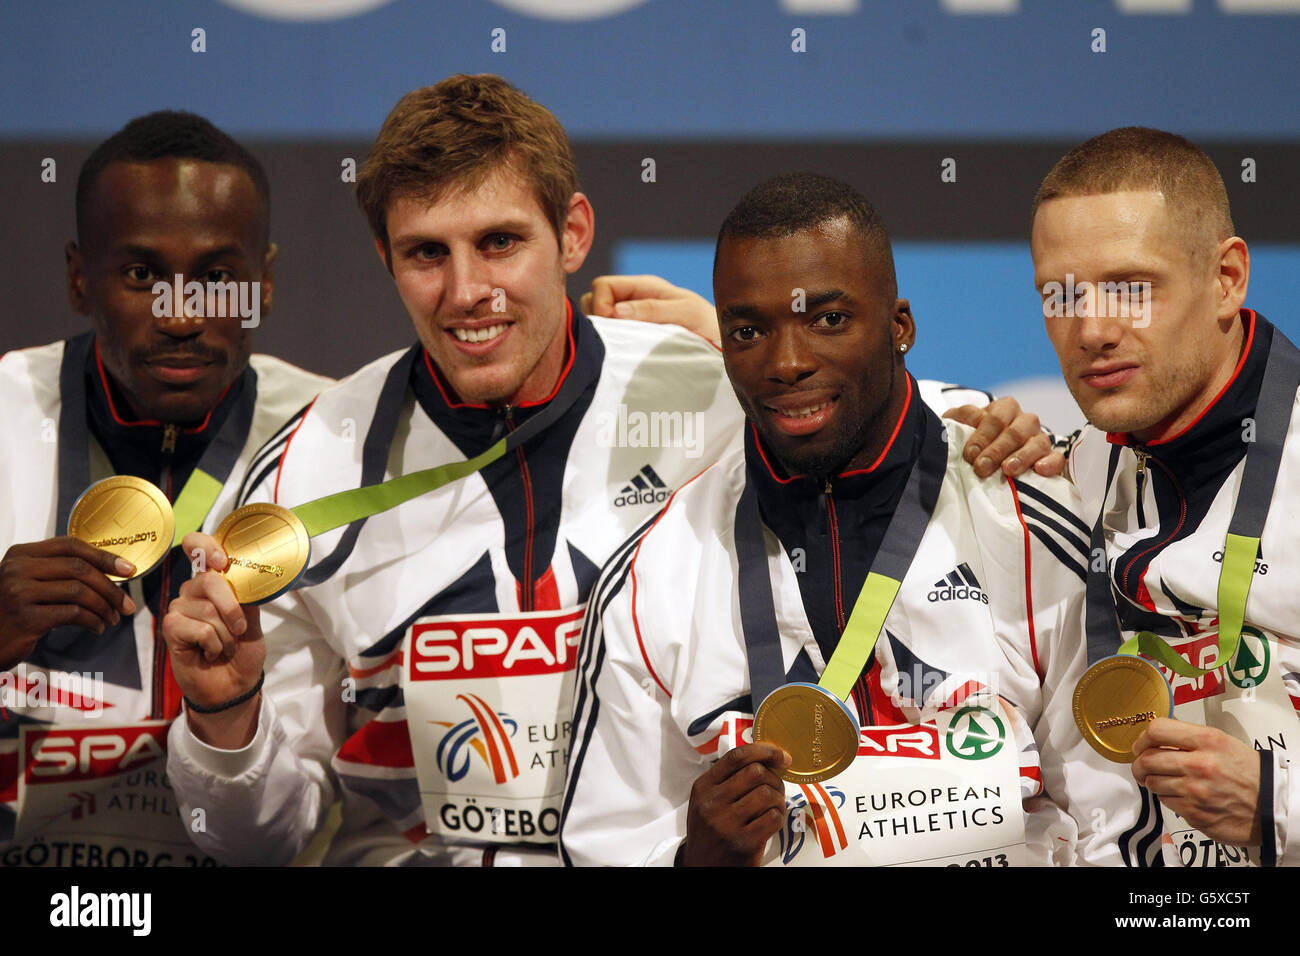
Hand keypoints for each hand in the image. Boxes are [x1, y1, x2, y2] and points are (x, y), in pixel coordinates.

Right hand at [0, 537, 136, 669]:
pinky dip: (93, 621)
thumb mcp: (29, 582)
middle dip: (111, 588)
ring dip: (105, 607)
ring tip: (113, 618)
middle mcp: (17, 569)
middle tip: (127, 604)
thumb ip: (58, 572)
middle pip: (80, 569)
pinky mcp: (25, 618)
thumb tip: (110, 571)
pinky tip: (97, 627)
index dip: (104, 556)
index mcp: (21, 554)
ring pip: (79, 592)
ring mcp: (19, 592)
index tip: (129, 569)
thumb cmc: (12, 611)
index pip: (71, 545)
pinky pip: (73, 614)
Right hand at [162, 531, 265, 747]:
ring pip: (208, 609)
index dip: (205, 545)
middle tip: (241, 629)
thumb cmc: (242, 650)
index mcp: (214, 581)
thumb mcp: (254, 620)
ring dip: (226, 634)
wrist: (234, 685)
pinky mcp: (170, 628)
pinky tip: (207, 652)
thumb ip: (246, 596)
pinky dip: (212, 644)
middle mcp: (193, 590)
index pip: (198, 547)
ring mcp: (179, 608)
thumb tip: (244, 575)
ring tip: (223, 646)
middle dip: (232, 608)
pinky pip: (198, 628)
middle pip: (209, 580)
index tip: (221, 560)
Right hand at [580, 274, 719, 343]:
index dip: (600, 303)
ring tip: (621, 349)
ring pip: (597, 323)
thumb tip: (615, 311)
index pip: (603, 285)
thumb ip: (652, 309)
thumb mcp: (686, 313)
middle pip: (593, 302)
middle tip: (616, 339)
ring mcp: (632, 322)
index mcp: (644, 287)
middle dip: (597, 320)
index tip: (612, 325)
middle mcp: (634, 302)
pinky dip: (609, 347)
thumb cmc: (710, 327)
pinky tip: (622, 357)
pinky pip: (609, 341)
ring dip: (603, 335)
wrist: (723, 350)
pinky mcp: (633, 342)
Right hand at [680, 742, 789, 865]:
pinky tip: (770, 822)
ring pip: (767, 794)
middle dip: (774, 779)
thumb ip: (729, 780)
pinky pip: (773, 817)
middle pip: (756, 772)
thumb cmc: (711, 832)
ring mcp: (726, 824)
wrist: (702, 867)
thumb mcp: (707, 801)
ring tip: (774, 807)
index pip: (736, 757)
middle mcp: (711, 803)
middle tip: (776, 789)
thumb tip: (767, 759)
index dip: (764, 751)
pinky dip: (778, 818)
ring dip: (778, 800)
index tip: (781, 755)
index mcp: (703, 787)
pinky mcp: (743, 843)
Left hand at [944, 396, 1064, 478]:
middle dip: (996, 450)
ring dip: (1021, 457)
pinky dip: (1050, 463)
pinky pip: (1057, 458)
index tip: (969, 454)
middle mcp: (1025, 421)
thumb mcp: (961, 426)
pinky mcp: (1050, 458)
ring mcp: (1039, 439)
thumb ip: (958, 421)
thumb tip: (954, 426)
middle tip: (981, 467)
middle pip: (1015, 431)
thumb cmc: (973, 440)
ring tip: (1008, 470)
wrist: (988, 458)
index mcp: (1004, 408)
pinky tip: (1039, 470)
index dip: (982, 435)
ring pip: (1037, 443)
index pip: (995, 417)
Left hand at [1131, 717, 1261, 845]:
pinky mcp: (1194, 813)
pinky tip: (1181, 795)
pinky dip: (1168, 798)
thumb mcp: (1222, 742)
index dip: (1142, 738)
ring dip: (1153, 781)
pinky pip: (1166, 802)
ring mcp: (1195, 791)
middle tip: (1142, 765)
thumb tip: (1155, 737)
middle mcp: (1199, 764)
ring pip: (1152, 782)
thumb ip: (1189, 738)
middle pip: (1147, 759)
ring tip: (1165, 780)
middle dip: (1139, 763)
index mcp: (1207, 740)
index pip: (1157, 730)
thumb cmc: (1248, 772)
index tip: (1141, 745)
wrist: (1272, 805)